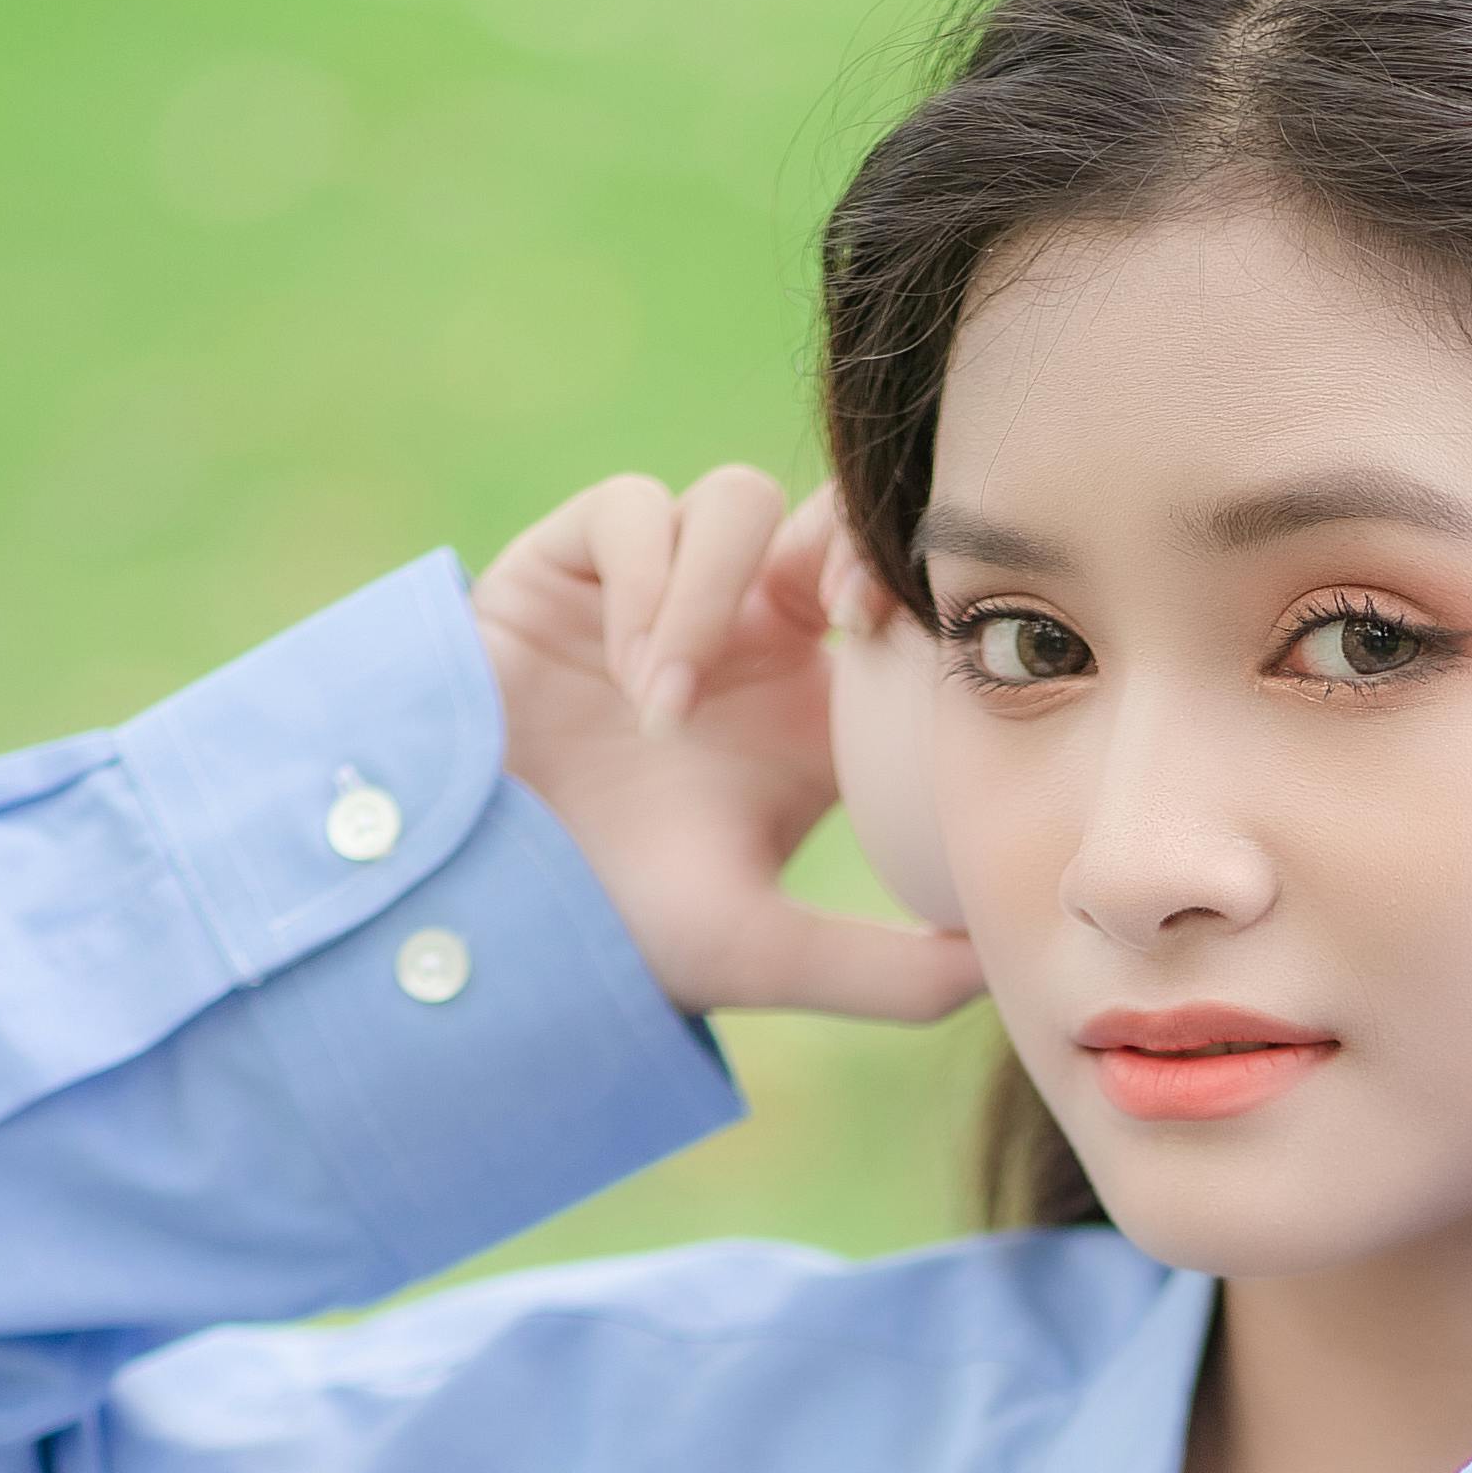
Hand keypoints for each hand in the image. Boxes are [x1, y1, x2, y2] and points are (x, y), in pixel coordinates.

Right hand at [466, 468, 984, 1027]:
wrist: (472, 907)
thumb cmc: (608, 930)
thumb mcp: (763, 954)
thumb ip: (885, 971)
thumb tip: (999, 971)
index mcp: (803, 707)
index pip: (890, 600)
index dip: (919, 593)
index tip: (924, 646)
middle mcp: (738, 635)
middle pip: (825, 517)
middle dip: (847, 543)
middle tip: (848, 621)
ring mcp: (652, 592)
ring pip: (731, 501)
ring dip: (715, 596)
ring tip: (669, 709)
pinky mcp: (567, 562)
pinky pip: (632, 508)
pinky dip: (645, 583)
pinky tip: (632, 681)